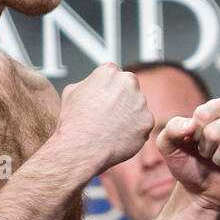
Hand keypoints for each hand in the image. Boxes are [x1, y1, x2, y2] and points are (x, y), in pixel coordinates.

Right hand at [57, 63, 152, 178]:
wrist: (83, 147)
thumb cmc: (75, 121)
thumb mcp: (71, 92)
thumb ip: (88, 83)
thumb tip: (93, 84)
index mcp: (110, 71)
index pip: (115, 76)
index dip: (108, 91)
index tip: (102, 101)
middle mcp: (128, 82)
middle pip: (130, 89)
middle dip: (122, 100)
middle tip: (109, 116)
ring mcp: (141, 101)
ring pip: (137, 107)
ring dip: (129, 115)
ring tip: (111, 129)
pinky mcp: (148, 120)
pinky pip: (143, 124)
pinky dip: (134, 131)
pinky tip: (120, 137)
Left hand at [158, 99, 219, 213]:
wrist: (201, 191)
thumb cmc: (188, 163)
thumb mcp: (169, 146)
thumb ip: (172, 130)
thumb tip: (191, 125)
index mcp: (218, 107)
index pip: (203, 114)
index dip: (194, 134)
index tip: (195, 141)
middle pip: (214, 132)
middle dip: (206, 150)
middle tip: (208, 154)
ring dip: (218, 160)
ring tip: (219, 161)